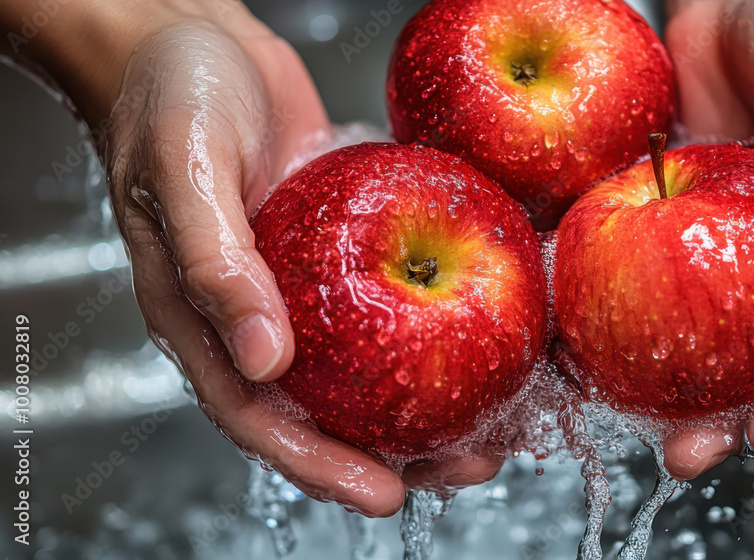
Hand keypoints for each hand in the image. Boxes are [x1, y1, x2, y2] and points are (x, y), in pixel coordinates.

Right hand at [2, 0, 501, 513]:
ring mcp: (300, 286)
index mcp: (204, 318)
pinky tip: (476, 340)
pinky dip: (425, 331)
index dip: (316, 466)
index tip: (383, 495)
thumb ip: (215, 262)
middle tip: (466, 466)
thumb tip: (265, 361)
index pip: (257, 417)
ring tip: (489, 426)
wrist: (191, 40)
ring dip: (421, 403)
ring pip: (362, 367)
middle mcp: (255, 315)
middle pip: (324, 409)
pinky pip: (382, 305)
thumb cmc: (167, 97)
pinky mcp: (335, 251)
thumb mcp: (185, 170)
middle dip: (392, 449)